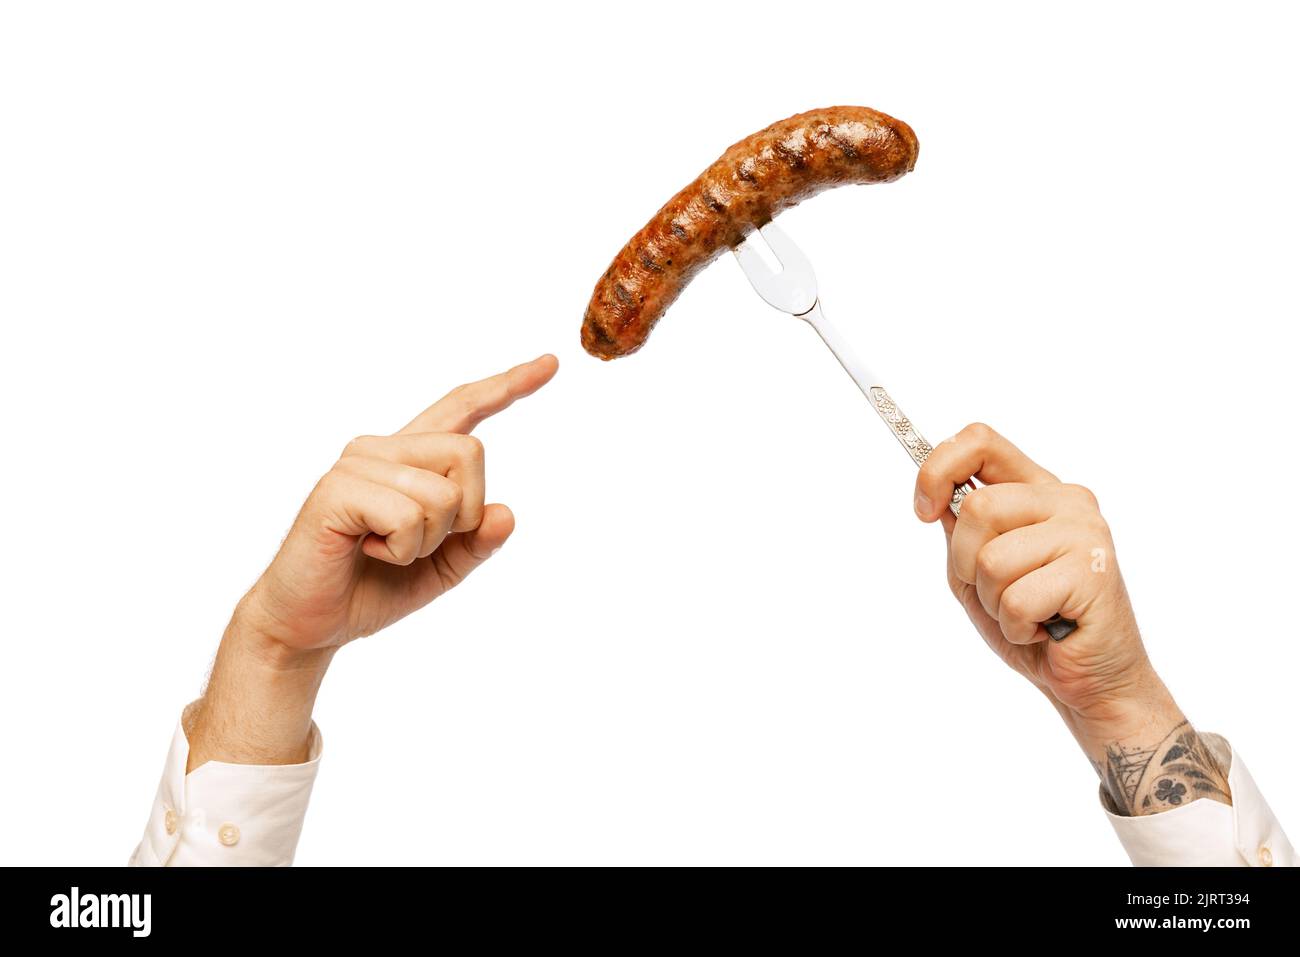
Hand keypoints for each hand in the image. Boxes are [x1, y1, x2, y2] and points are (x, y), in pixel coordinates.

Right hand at [237, 354, 558, 654]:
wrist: (310, 625)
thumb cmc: (371, 589)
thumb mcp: (443, 569)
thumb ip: (477, 542)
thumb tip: (506, 513)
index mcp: (409, 458)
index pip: (463, 408)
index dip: (507, 386)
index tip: (550, 362)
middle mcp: (382, 448)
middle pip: (471, 452)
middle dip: (465, 514)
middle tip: (419, 544)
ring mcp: (357, 463)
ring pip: (444, 492)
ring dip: (428, 541)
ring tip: (385, 551)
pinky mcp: (337, 489)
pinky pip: (409, 514)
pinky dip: (403, 550)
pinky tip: (367, 552)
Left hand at [913, 423, 1146, 721]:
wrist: (1090, 681)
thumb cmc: (1033, 625)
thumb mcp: (977, 573)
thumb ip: (962, 531)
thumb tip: (936, 495)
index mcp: (1037, 489)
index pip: (981, 440)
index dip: (939, 468)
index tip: (925, 509)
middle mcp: (1066, 500)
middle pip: (978, 506)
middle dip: (966, 563)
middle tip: (996, 592)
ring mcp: (1084, 532)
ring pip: (991, 557)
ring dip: (993, 601)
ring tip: (1027, 613)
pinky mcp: (1094, 571)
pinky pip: (1016, 598)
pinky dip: (1016, 626)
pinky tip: (1044, 630)